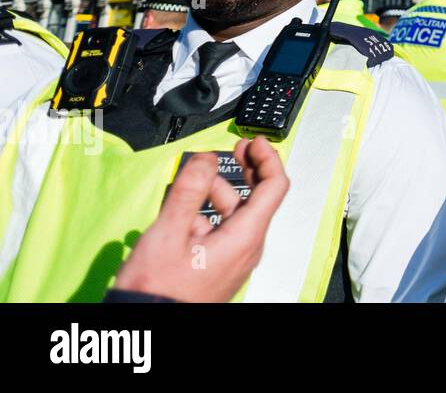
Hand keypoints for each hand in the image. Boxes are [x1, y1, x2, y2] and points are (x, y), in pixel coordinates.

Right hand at [113, 137, 289, 301]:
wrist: (149, 325)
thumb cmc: (159, 290)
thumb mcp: (168, 233)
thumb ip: (189, 191)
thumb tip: (207, 158)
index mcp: (245, 236)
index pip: (275, 187)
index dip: (267, 158)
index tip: (253, 141)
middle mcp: (247, 247)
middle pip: (257, 198)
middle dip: (248, 169)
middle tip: (236, 148)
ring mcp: (234, 258)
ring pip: (235, 214)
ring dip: (219, 192)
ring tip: (194, 181)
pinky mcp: (220, 265)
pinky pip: (222, 231)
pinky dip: (208, 214)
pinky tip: (182, 213)